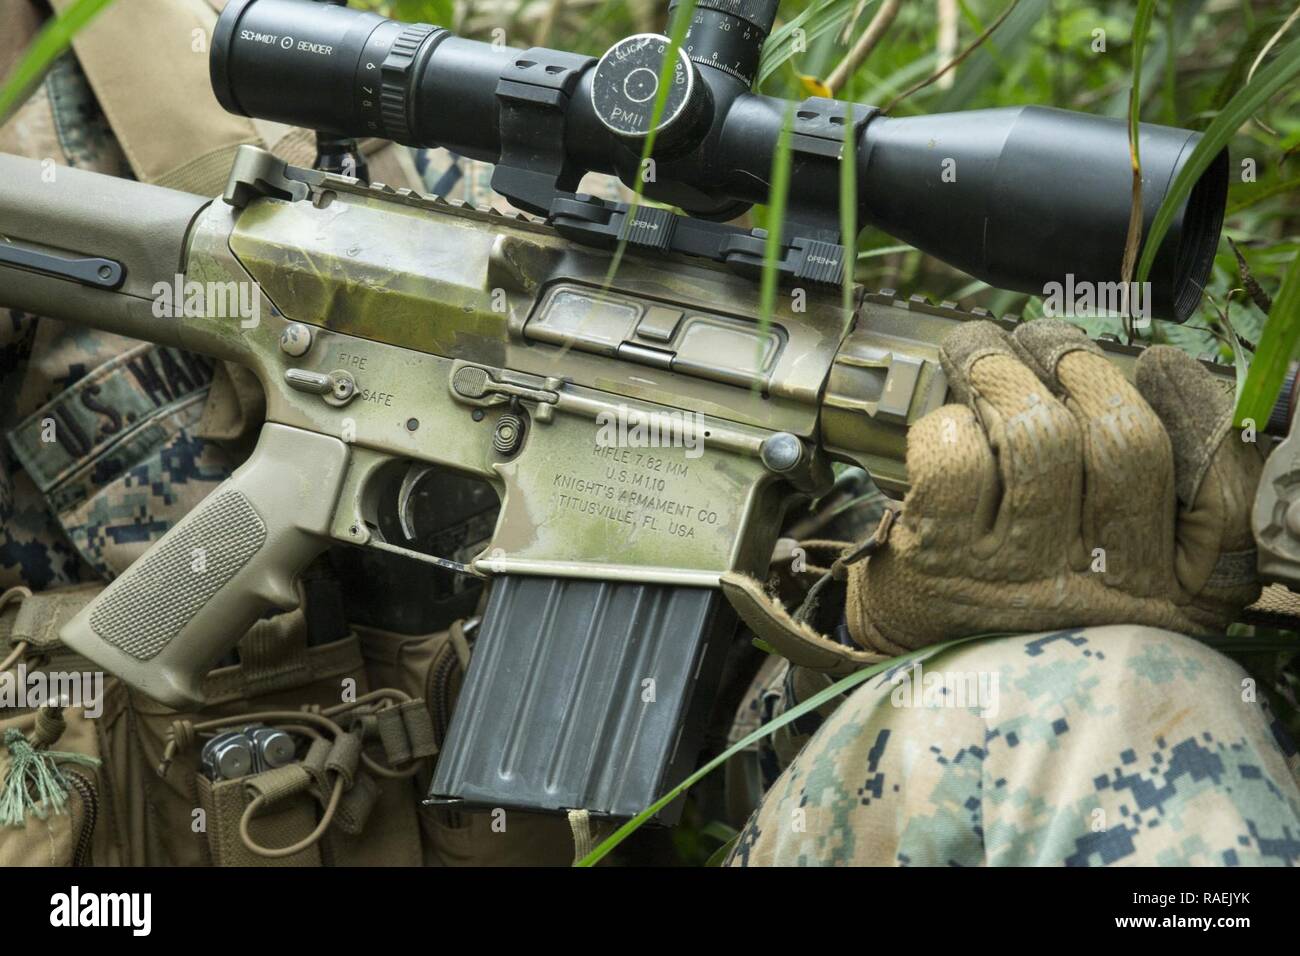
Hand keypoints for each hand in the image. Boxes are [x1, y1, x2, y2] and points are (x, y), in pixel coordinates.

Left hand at [845, 319, 1261, 653]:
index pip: (1225, 497)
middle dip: (1081, 366)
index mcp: (1171, 587)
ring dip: (1004, 373)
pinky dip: (950, 424)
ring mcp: (1022, 575)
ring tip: (982, 352)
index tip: (1160, 362)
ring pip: (1039, 439)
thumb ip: (1164, 485)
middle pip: (1126, 444)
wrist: (937, 652)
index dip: (1197, 411)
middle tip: (1045, 340)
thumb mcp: (1126, 562)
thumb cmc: (1042, 583)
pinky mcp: (944, 559)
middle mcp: (1106, 586)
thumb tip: (1167, 373)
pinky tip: (952, 426)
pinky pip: (957, 462)